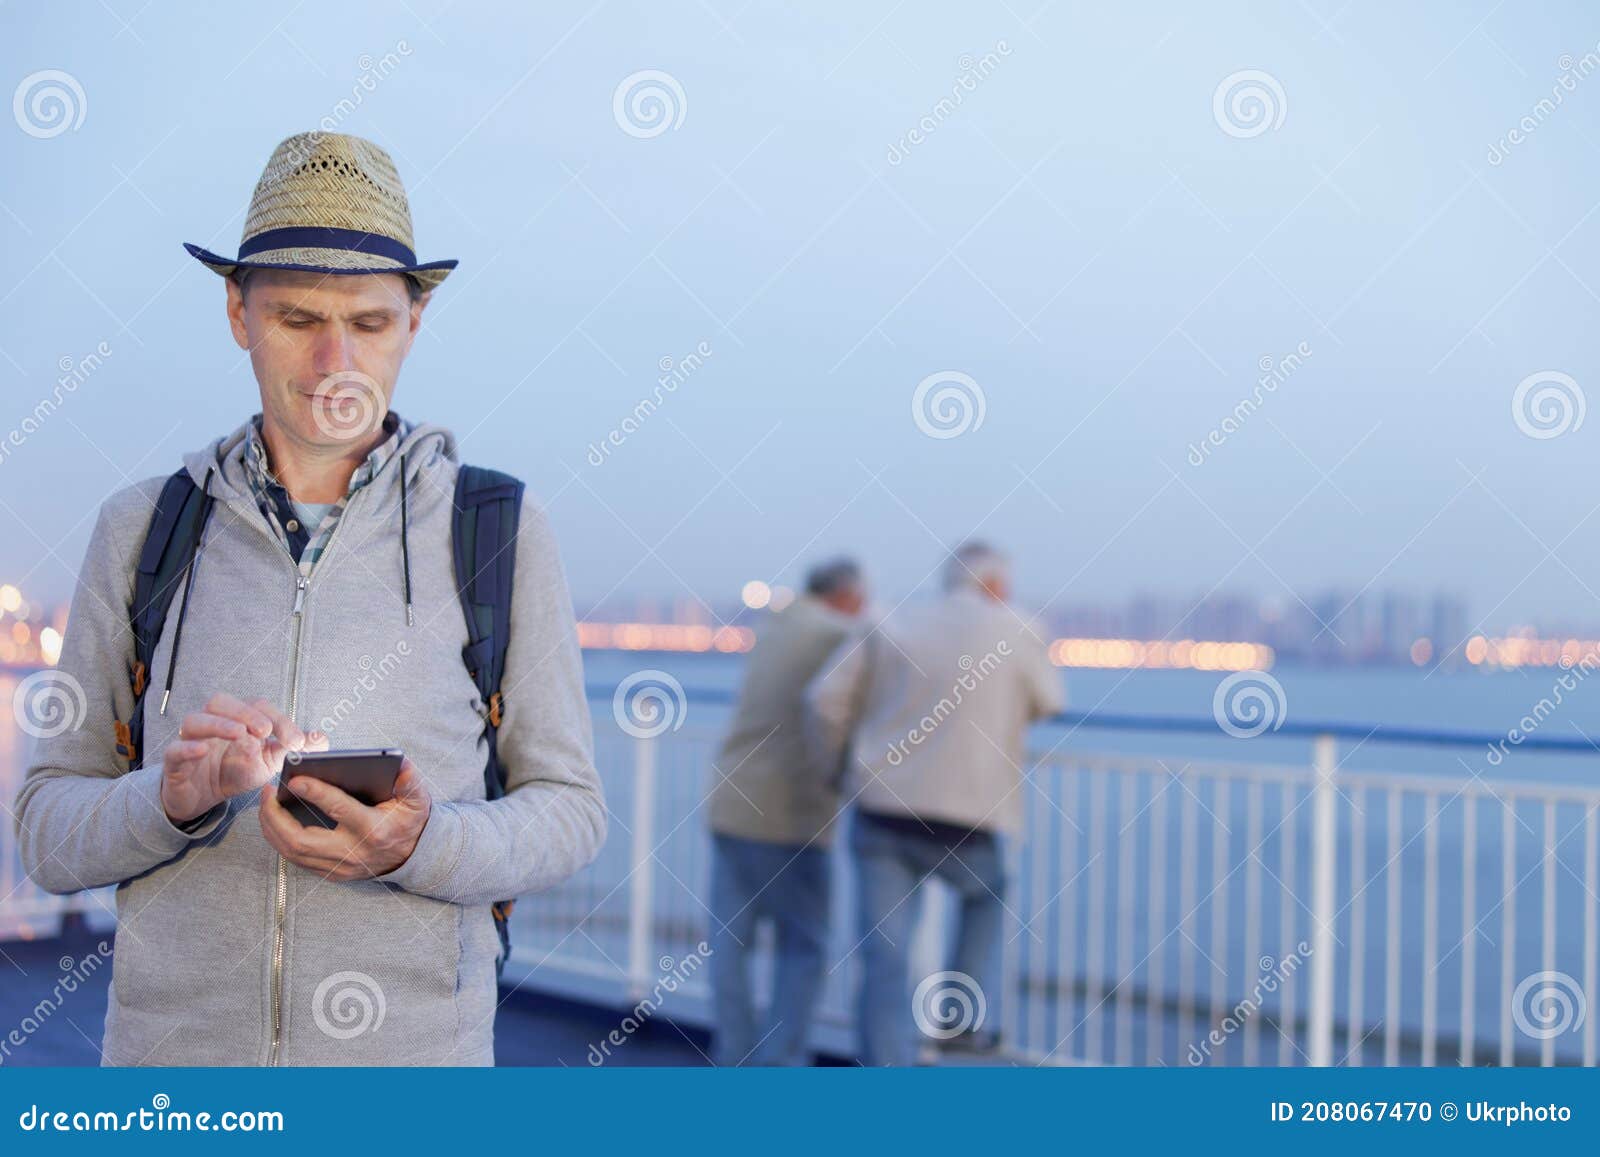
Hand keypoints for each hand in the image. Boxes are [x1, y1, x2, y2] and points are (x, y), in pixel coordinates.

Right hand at [161, 694, 324, 823]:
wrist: (203, 797)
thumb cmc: (236, 771)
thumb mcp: (271, 761)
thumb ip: (293, 748)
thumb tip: (322, 739)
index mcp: (238, 718)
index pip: (257, 706)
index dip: (280, 720)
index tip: (297, 742)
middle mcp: (213, 723)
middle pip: (221, 702)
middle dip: (246, 713)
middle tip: (265, 730)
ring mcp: (191, 740)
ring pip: (196, 720)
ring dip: (218, 724)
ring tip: (239, 734)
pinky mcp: (175, 762)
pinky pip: (176, 749)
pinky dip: (188, 747)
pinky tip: (202, 750)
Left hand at [258, 757, 431, 880]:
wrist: (413, 856)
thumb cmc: (410, 821)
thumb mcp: (417, 799)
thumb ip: (410, 781)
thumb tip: (399, 763)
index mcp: (373, 830)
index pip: (339, 809)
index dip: (315, 793)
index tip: (294, 778)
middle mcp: (352, 852)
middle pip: (301, 840)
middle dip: (275, 816)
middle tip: (266, 792)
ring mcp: (339, 867)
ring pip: (292, 852)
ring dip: (272, 828)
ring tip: (265, 803)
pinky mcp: (331, 873)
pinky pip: (296, 859)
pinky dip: (280, 840)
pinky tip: (273, 821)